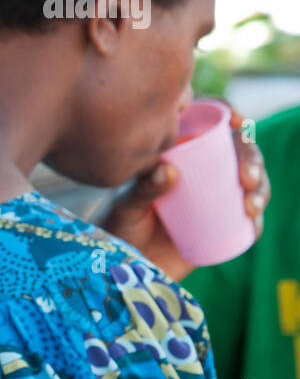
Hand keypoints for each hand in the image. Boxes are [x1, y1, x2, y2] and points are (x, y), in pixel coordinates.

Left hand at [99, 104, 268, 278]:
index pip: (204, 122)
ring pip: (248, 182)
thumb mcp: (125, 206)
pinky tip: (252, 222)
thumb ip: (143, 188)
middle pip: (235, 150)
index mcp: (175, 151)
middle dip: (250, 158)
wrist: (124, 265)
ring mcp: (212, 196)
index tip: (236, 122)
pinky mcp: (221, 224)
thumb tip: (169, 170)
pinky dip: (256, 220)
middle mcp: (198, 169)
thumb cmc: (118, 227)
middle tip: (246, 179)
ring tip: (249, 206)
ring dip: (260, 188)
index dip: (226, 114)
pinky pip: (247, 219)